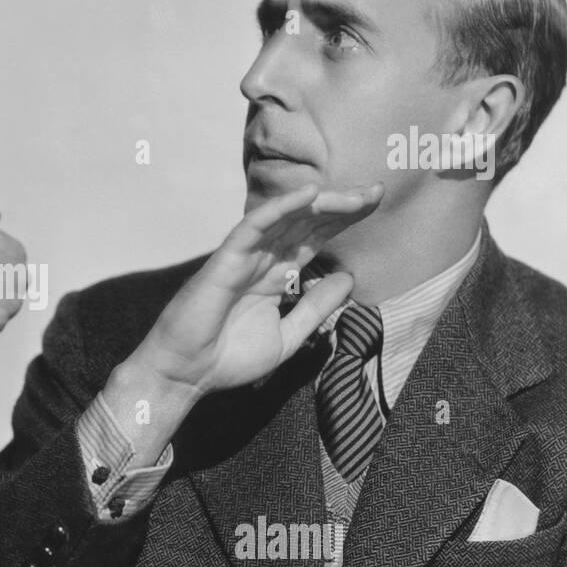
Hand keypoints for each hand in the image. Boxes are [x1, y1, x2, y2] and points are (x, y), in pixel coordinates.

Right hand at [130, 182, 381, 402]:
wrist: (189, 374)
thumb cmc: (229, 358)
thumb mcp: (288, 335)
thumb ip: (316, 308)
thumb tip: (348, 278)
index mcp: (276, 277)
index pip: (313, 239)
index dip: (342, 222)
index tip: (374, 206)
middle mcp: (262, 261)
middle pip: (306, 223)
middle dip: (341, 207)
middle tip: (377, 192)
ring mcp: (244, 257)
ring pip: (286, 219)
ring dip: (321, 204)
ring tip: (355, 196)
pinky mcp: (226, 259)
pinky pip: (254, 226)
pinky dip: (280, 208)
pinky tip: (308, 195)